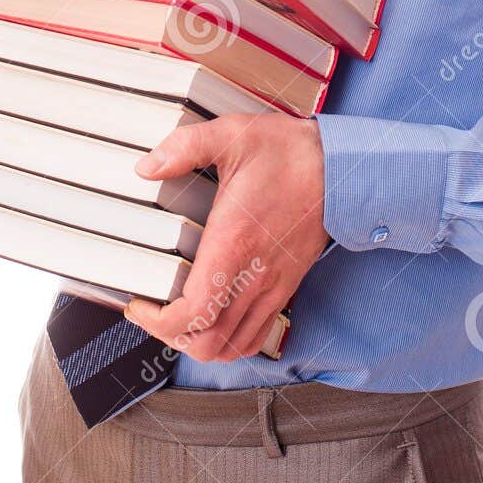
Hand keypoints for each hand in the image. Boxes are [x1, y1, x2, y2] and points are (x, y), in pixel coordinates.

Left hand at [124, 112, 326, 361]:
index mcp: (235, 243)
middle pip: (208, 343)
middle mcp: (254, 274)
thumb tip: (148, 166)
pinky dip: (230, 341)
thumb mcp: (233, 135)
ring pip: (232, 347)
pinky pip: (256, 336)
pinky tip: (215, 318)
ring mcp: (273, 286)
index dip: (158, 322)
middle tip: (153, 312)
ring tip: (179, 320)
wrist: (343, 168)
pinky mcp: (286, 287)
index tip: (140, 304)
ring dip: (200, 343)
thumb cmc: (290, 154)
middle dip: (171, 337)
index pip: (194, 313)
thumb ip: (186, 146)